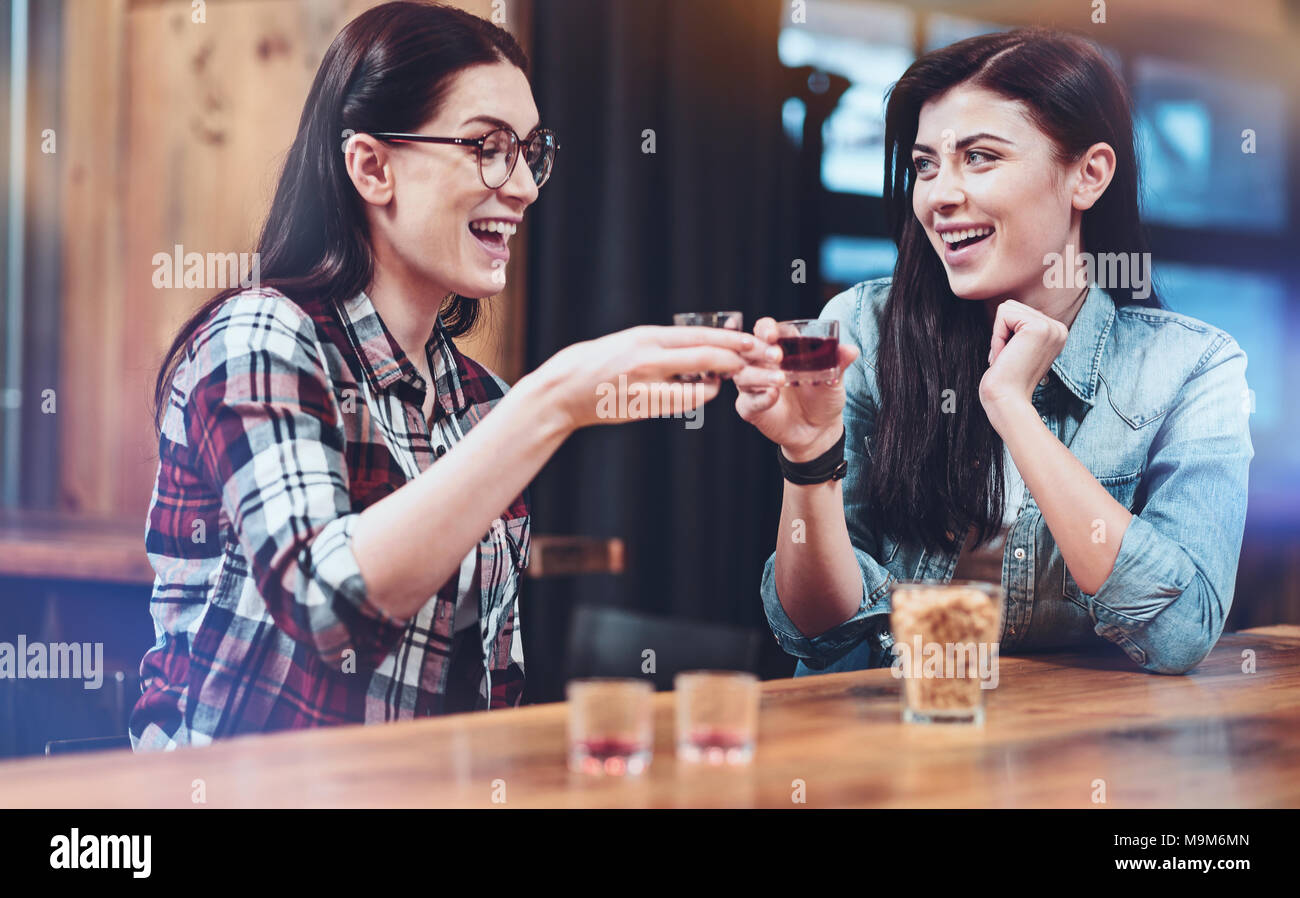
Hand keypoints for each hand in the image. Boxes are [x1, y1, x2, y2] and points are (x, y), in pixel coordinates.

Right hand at [538, 325, 768, 430]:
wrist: (565, 389)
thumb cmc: (600, 362)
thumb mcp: (631, 341)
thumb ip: (662, 343)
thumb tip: (698, 344)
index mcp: (646, 337)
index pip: (698, 336)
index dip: (729, 339)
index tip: (753, 340)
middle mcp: (648, 358)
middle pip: (705, 358)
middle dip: (737, 360)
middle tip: (759, 361)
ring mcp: (646, 385)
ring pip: (698, 387)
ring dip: (716, 384)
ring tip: (722, 379)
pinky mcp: (643, 408)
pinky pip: (681, 405)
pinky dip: (696, 398)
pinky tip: (700, 392)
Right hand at [733, 317, 858, 460]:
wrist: (819, 430)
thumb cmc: (823, 397)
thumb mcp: (834, 379)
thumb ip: (838, 363)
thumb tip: (850, 350)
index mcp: (779, 348)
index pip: (765, 331)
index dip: (766, 329)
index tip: (773, 334)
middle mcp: (761, 364)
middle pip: (748, 350)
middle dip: (759, 349)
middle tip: (777, 356)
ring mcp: (754, 386)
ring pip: (743, 375)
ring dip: (760, 375)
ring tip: (780, 379)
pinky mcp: (751, 408)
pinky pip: (748, 401)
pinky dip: (760, 398)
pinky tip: (773, 396)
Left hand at [979, 300, 1067, 412]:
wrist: (1007, 401)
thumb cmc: (1005, 381)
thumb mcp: (1018, 349)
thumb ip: (1020, 329)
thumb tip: (1007, 307)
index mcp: (1056, 333)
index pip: (1017, 312)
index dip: (1004, 334)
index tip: (1011, 359)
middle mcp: (1058, 328)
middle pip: (1012, 307)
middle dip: (1000, 333)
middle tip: (1007, 359)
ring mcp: (1051, 327)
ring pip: (1006, 309)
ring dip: (998, 336)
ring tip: (1007, 358)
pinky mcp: (1038, 327)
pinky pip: (1003, 315)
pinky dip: (997, 337)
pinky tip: (1005, 356)